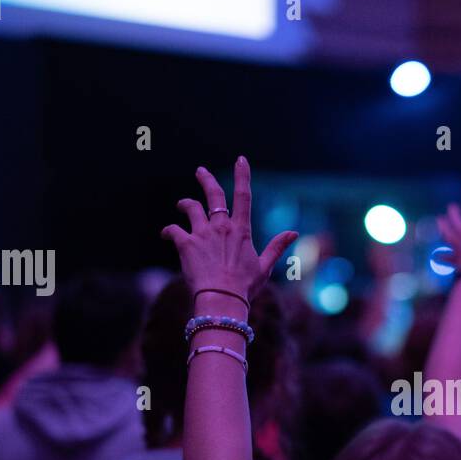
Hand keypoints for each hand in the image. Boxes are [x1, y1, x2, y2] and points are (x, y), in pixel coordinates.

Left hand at [161, 158, 296, 297]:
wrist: (223, 299)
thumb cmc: (245, 287)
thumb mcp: (265, 267)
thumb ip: (277, 247)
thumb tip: (294, 233)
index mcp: (241, 230)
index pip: (243, 196)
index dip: (242, 175)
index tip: (240, 160)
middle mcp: (221, 227)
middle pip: (213, 195)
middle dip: (205, 179)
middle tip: (200, 171)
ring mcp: (202, 234)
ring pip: (190, 207)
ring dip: (185, 204)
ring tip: (182, 205)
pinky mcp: (185, 244)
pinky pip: (172, 230)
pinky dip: (168, 231)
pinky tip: (166, 235)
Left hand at [438, 187, 460, 270]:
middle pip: (454, 217)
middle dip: (453, 210)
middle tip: (452, 206)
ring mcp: (454, 244)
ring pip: (444, 230)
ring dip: (442, 224)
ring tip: (439, 218)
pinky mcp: (451, 256)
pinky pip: (444, 255)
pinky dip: (441, 255)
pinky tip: (436, 255)